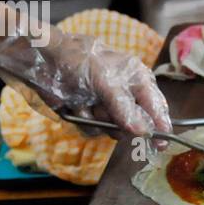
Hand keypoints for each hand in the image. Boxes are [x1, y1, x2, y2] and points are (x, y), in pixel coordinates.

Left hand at [6, 32, 171, 144]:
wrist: (41, 60)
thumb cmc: (78, 60)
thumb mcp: (106, 81)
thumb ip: (125, 108)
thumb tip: (143, 132)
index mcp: (137, 79)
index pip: (155, 106)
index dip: (160, 125)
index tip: (162, 145)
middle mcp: (124, 94)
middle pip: (135, 123)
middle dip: (121, 123)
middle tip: (113, 120)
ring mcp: (106, 105)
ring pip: (112, 130)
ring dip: (99, 121)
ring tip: (88, 104)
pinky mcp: (88, 114)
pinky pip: (93, 130)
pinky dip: (83, 121)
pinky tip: (76, 106)